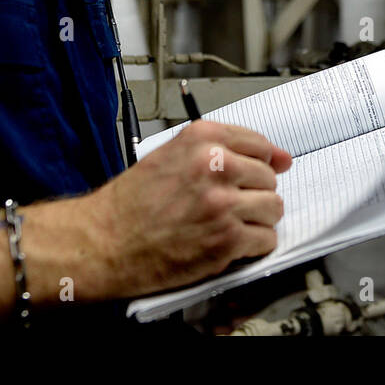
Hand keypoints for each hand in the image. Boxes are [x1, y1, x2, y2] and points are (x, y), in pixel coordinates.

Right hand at [87, 120, 292, 298]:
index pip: (258, 143)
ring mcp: (223, 204)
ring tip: (229, 225)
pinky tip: (227, 244)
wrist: (103, 242)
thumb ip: (222, 151)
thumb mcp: (171, 157)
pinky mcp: (226, 240)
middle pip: (269, 177)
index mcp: (202, 139)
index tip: (260, 171)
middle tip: (228, 206)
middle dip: (255, 193)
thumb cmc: (130, 203)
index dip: (261, 161)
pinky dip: (251, 246)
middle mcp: (216, 166)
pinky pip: (266, 240)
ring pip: (273, 208)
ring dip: (257, 220)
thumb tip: (281, 158)